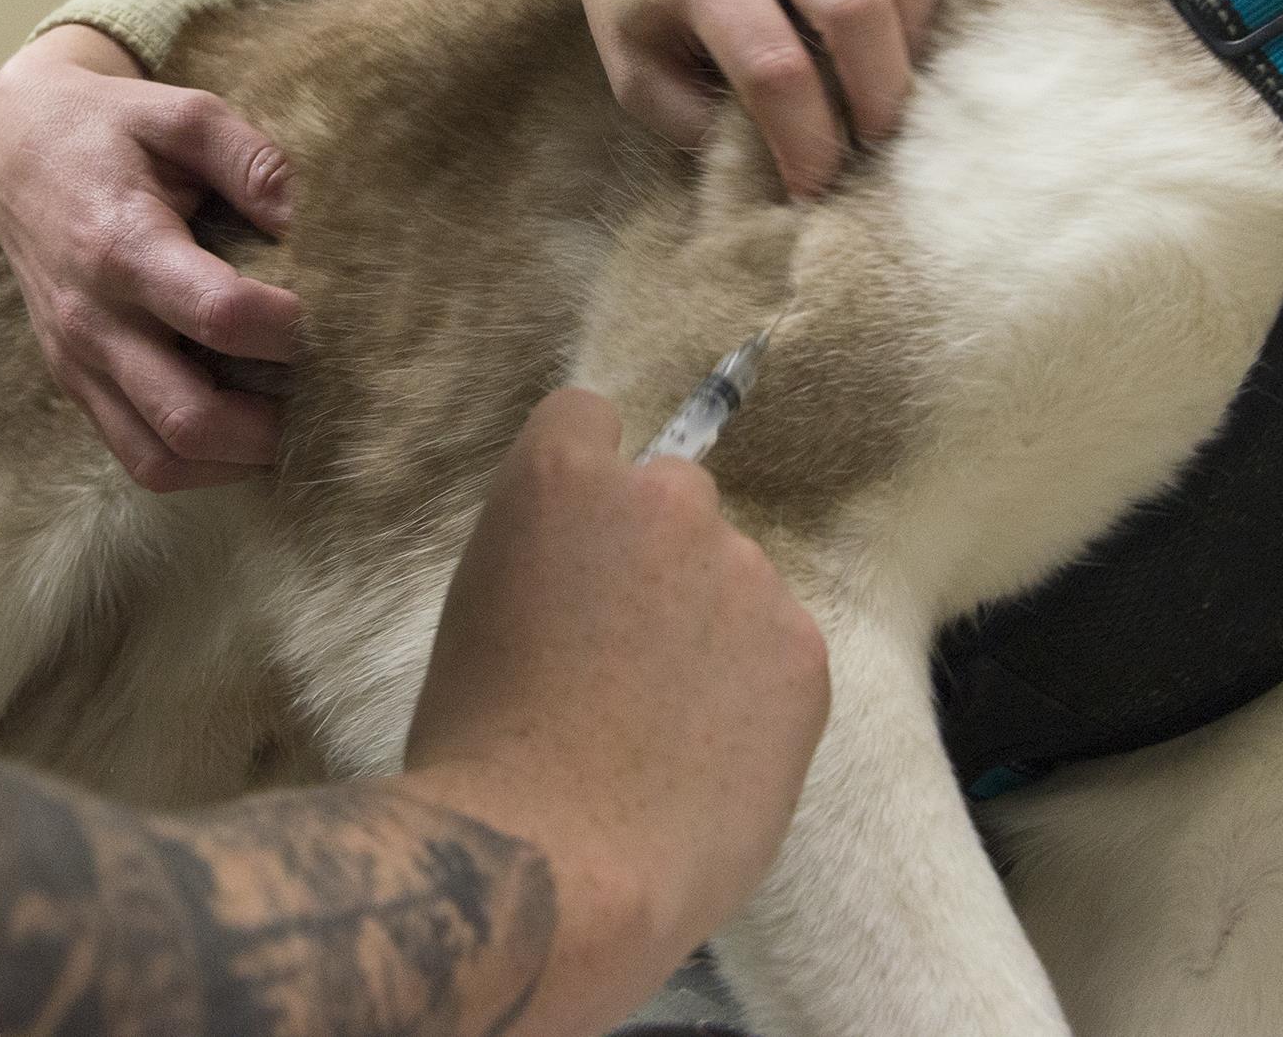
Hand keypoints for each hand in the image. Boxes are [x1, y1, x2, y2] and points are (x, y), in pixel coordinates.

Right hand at [0, 25, 303, 491]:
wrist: (18, 153)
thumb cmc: (113, 129)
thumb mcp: (183, 114)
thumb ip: (252, 162)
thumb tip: (311, 223)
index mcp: (122, 245)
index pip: (218, 314)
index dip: (289, 326)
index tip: (334, 312)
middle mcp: (93, 319)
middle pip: (190, 417)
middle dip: (273, 424)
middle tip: (326, 393)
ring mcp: (77, 361)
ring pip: (161, 460)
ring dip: (237, 458)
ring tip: (290, 421)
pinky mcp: (75, 382)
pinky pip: (138, 456)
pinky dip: (199, 460)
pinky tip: (243, 427)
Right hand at [399, 390, 828, 1028]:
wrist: (557, 864)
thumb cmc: (481, 751)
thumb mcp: (479, 613)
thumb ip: (550, 559)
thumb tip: (593, 576)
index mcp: (561, 480)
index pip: (587, 418)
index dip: (583, 480)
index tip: (579, 543)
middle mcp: (664, 500)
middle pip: (674, 497)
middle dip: (655, 557)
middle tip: (621, 657)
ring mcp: (745, 571)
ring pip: (733, 580)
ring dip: (709, 628)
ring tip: (664, 732)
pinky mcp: (803, 650)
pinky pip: (777, 650)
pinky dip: (752, 693)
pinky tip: (709, 760)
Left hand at [572, 0, 943, 198]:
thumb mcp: (635, 68)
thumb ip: (700, 123)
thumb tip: (782, 166)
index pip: (774, 66)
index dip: (807, 140)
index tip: (816, 185)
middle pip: (856, 5)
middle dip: (879, 95)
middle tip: (873, 140)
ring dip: (911, 38)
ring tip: (885, 78)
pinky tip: (893, 18)